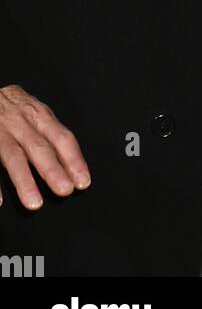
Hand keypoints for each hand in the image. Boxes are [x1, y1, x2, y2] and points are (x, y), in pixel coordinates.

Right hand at [0, 85, 90, 209]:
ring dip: (24, 180)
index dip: (73, 159)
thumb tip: (71, 163)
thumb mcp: (33, 110)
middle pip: (38, 146)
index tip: (83, 181)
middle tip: (65, 190)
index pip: (60, 137)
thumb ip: (48, 132)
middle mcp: (19, 121)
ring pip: (12, 156)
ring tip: (34, 203)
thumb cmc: (12, 106)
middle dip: (52, 170)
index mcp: (38, 114)